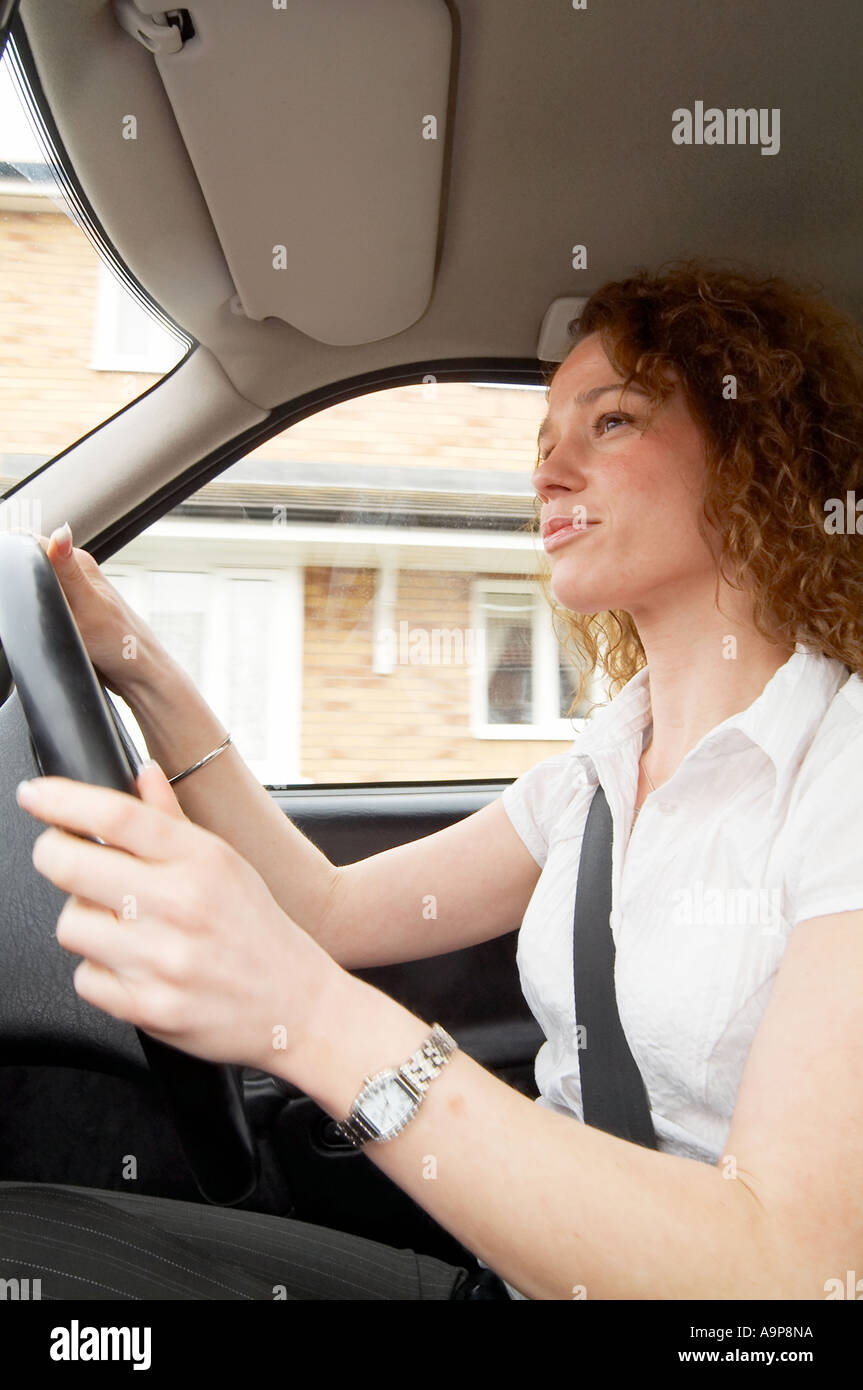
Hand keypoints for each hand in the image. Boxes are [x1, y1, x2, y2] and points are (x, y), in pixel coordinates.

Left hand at [16, 761, 338, 1072]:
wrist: (296, 1006)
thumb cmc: (258, 930)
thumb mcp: (226, 864)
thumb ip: (173, 820)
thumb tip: (141, 773)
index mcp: (201, 860)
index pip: (116, 816)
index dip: (61, 800)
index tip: (34, 795)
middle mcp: (180, 904)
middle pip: (70, 866)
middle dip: (53, 856)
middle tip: (62, 856)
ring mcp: (161, 959)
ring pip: (70, 924)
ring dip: (83, 921)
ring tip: (118, 925)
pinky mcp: (148, 1007)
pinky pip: (85, 978)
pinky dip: (99, 972)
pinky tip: (132, 966)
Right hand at [35, 523, 164, 697]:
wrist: (135, 674)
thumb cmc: (119, 642)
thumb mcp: (87, 604)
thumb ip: (68, 570)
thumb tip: (60, 532)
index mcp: (79, 563)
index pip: (34, 544)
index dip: (18, 556)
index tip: (16, 578)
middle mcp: (76, 575)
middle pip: (32, 567)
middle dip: (22, 581)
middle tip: (32, 606)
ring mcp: (73, 595)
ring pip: (37, 588)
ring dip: (30, 599)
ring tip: (41, 617)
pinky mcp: (71, 613)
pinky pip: (45, 608)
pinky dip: (38, 615)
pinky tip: (44, 626)